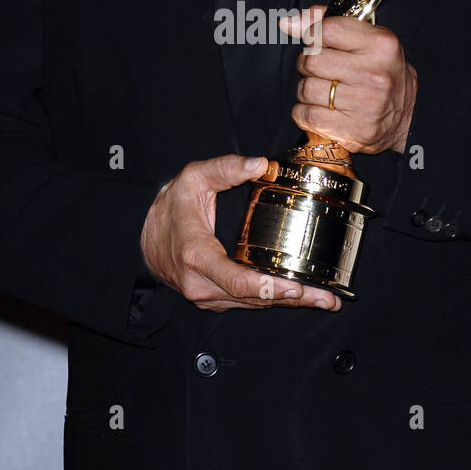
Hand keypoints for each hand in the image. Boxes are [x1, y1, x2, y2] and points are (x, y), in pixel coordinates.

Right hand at [140, 153, 341, 312]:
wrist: (143, 235)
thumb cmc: (169, 208)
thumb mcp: (193, 178)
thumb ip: (227, 168)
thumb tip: (261, 164)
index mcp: (197, 256)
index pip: (237, 281)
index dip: (269, 288)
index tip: (297, 288)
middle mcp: (201, 283)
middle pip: (253, 299)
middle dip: (294, 300)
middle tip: (327, 300)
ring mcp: (206, 295)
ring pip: (253, 305)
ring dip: (289, 303)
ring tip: (323, 300)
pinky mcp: (212, 298)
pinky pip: (246, 302)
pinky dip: (273, 300)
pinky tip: (299, 297)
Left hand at [281, 6, 416, 155]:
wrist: (407, 116)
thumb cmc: (380, 71)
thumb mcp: (366, 39)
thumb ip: (326, 23)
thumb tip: (287, 24)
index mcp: (381, 45)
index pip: (327, 29)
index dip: (313, 35)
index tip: (316, 42)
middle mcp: (375, 74)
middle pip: (312, 60)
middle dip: (307, 63)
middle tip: (319, 69)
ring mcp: (365, 104)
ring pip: (306, 89)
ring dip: (306, 89)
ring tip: (321, 90)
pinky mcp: (354, 130)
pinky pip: (307, 115)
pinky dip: (304, 112)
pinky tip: (319, 109)